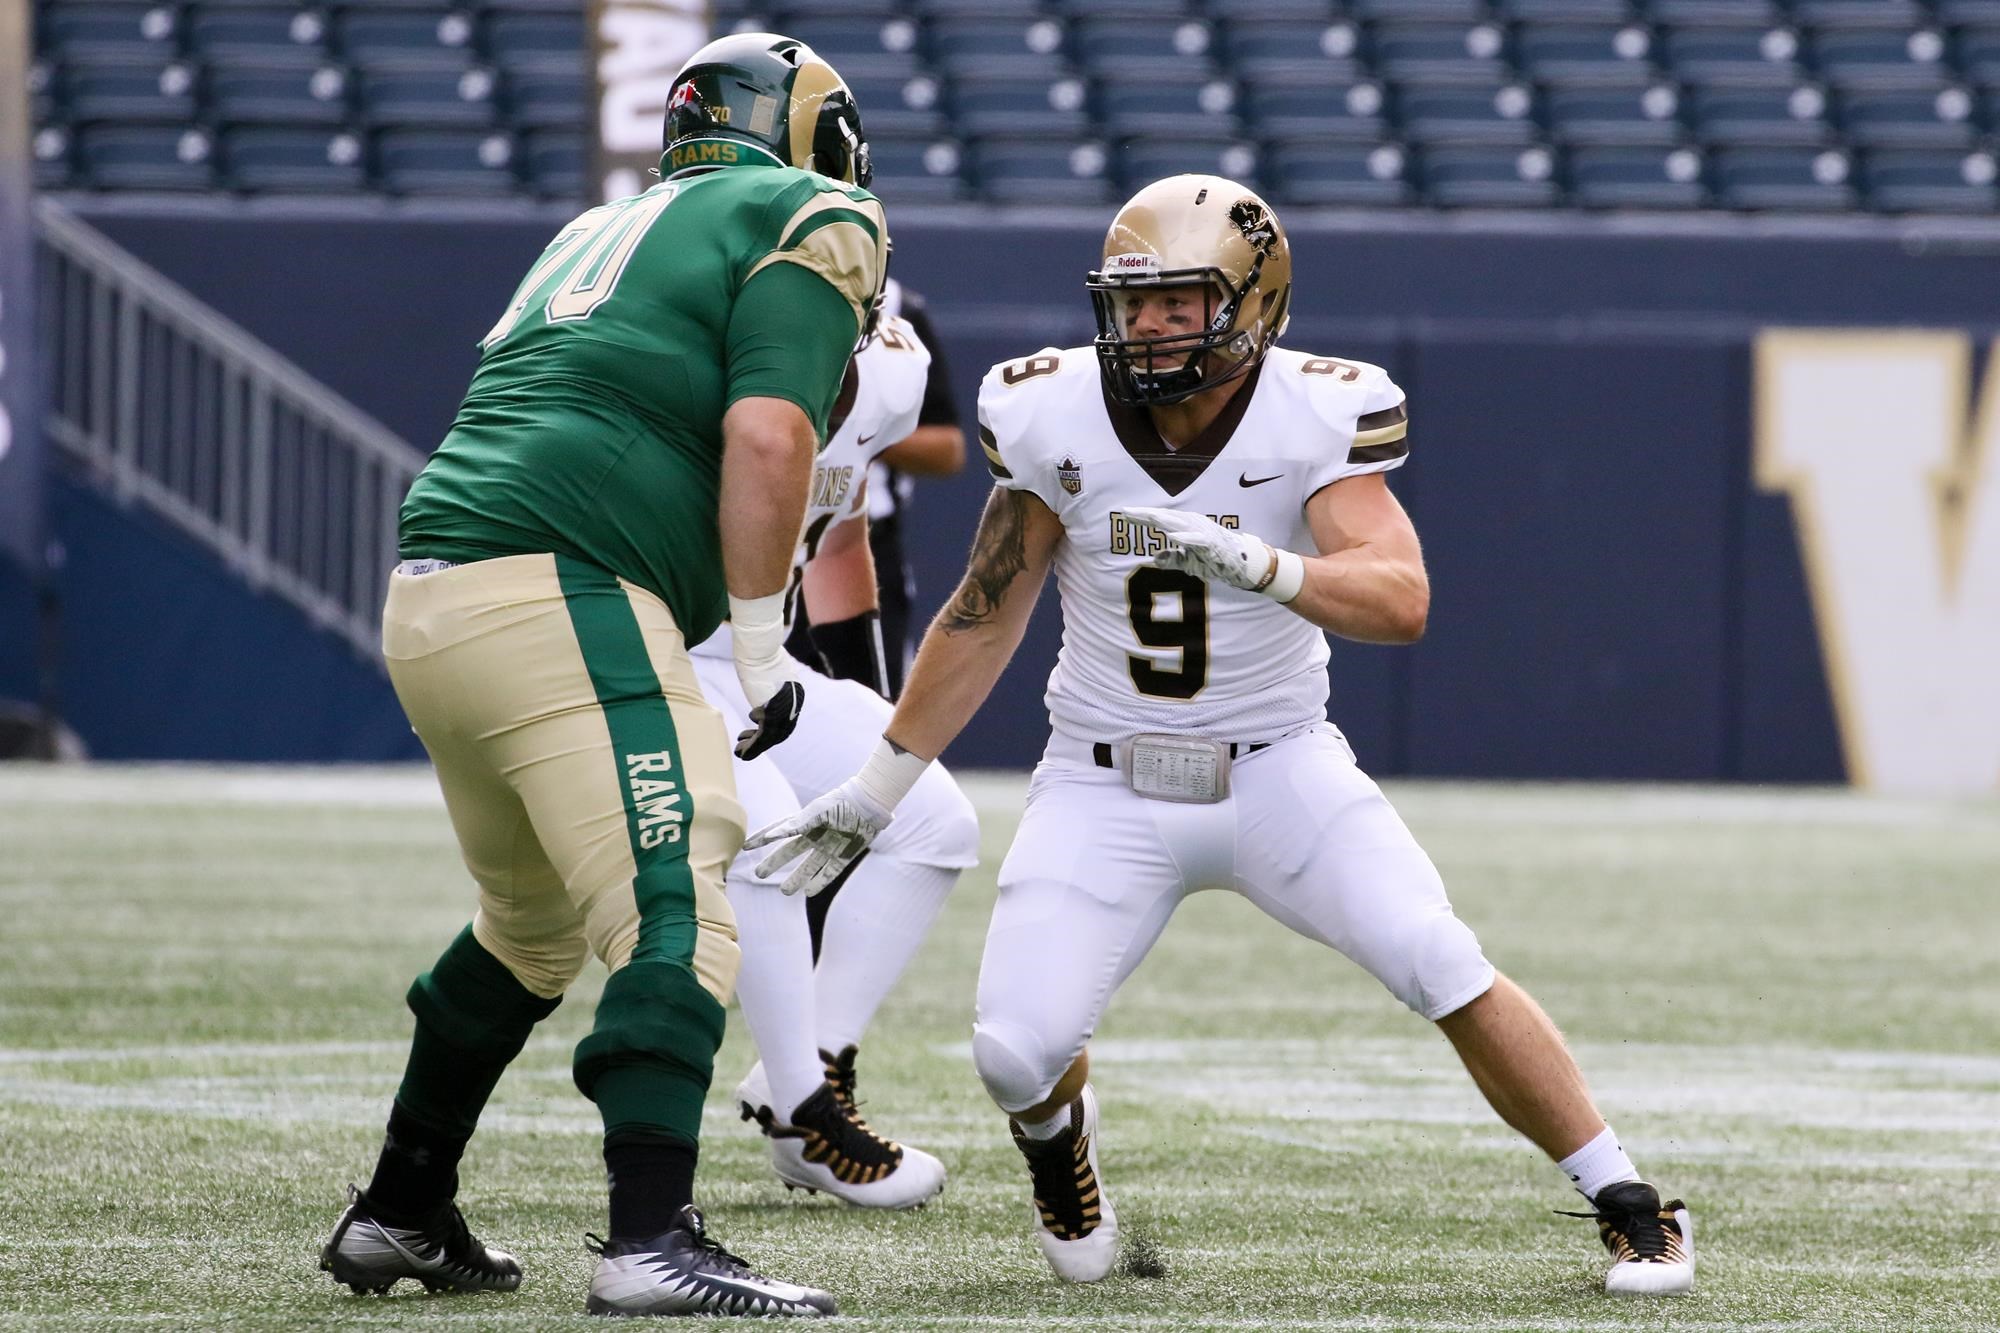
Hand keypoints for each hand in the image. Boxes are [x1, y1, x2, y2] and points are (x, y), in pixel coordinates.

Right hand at [730, 592, 802, 758]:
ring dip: (754, 745)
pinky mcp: (772, 713)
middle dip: (762, 738)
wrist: (759, 647)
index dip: (770, 727)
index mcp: (796, 694)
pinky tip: (741, 748)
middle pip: (781, 729)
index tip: (753, 726)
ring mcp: (785, 708)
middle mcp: (794, 702)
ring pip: (771, 736)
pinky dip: (752, 746)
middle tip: (744, 740)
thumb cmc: (759, 652)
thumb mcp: (771, 670)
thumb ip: (771, 683)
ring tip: (740, 749)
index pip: (786, 718)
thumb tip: (764, 686)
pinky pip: (763, 737)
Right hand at [742, 777, 895, 895]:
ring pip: (809, 867)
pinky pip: (830, 872)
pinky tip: (809, 892)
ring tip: (785, 892)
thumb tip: (774, 834)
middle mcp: (814, 835)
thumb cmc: (842, 803)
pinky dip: (820, 882)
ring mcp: (829, 847)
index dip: (762, 839)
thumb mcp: (818, 811)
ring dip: (796, 879)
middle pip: (790, 852)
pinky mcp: (844, 856)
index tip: (745, 847)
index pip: (778, 831)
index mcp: (805, 821)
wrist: (870, 805)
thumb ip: (797, 823)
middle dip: (774, 863)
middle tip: (759, 875)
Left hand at [1122, 505, 1276, 592]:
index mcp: (1186, 526)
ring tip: (1145, 517)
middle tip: (1127, 512)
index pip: (1160, 520)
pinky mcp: (1212, 543)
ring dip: (1162, 520)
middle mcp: (1193, 524)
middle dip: (1146, 514)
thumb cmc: (1214, 560)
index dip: (1142, 517)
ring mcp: (1203, 532)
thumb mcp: (1189, 562)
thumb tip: (1156, 558)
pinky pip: (1196, 539)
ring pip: (1178, 524)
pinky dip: (1185, 537)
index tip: (1124, 514)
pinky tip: (1172, 536)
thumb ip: (1173, 559)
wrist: (1240, 564)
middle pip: (1165, 517)